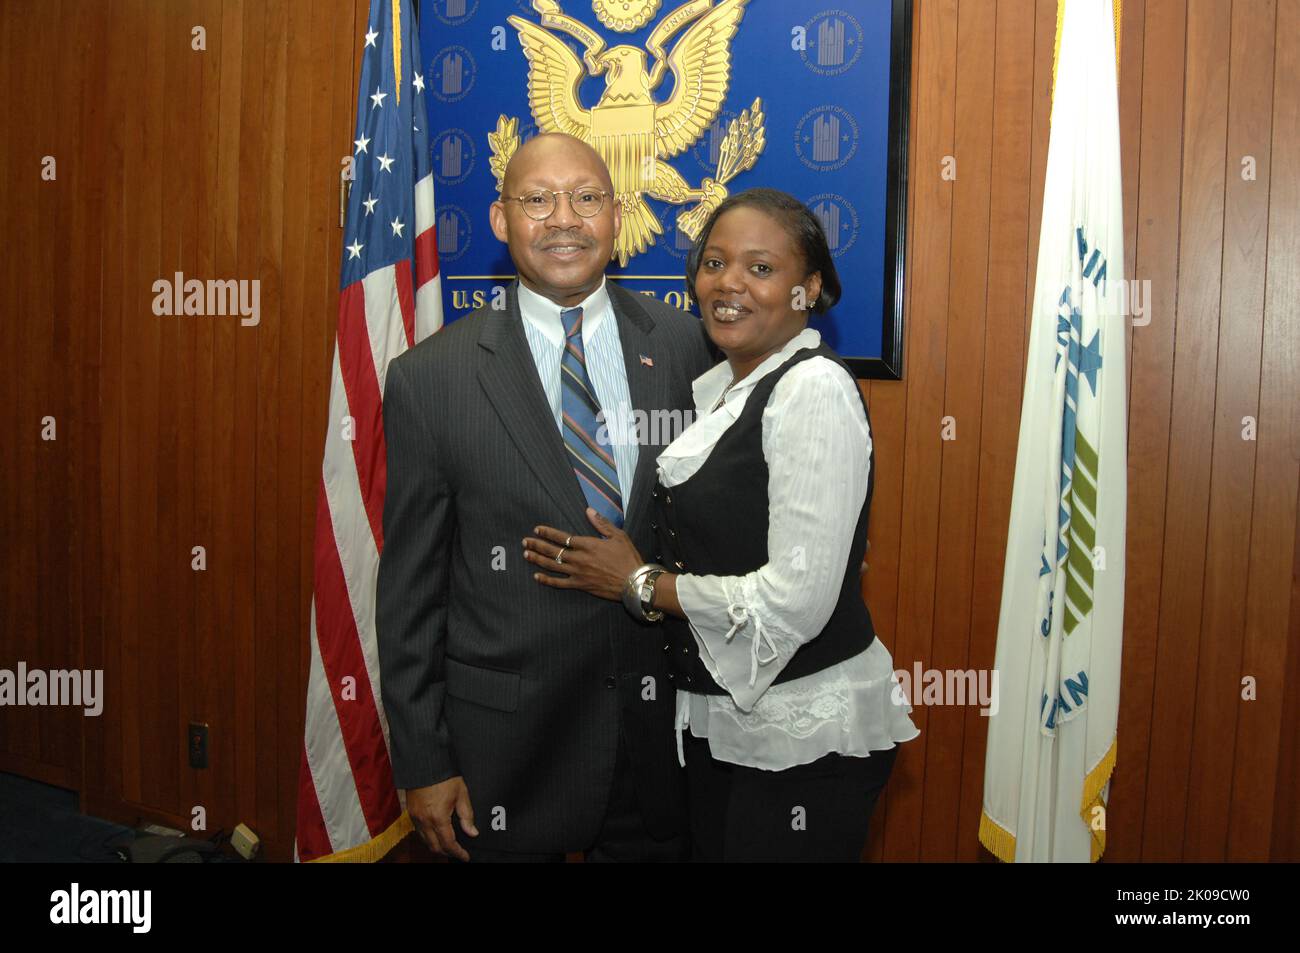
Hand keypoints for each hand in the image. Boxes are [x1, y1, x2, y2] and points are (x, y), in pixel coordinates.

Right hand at [406, 776, 477, 860]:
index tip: (465, 857)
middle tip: (458, 852)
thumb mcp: (461, 794)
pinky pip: (419, 832)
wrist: (425, 763)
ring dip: (437, 846)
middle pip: (435, 847)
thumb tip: (472, 833)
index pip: (448, 844)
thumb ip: (467, 816)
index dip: (458, 853)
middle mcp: (424, 821)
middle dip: (447, 852)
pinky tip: (436, 833)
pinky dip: (428, 837)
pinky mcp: (411, 812)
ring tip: (449, 845)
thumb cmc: (445, 776)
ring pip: (425, 841)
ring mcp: (415, 817)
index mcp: (438, 818)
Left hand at [523, 508, 643, 600]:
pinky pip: (559, 583)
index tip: (537, 529)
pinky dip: (547, 580)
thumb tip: (589, 511)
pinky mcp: (580, 585)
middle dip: (537, 545)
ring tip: (526, 554)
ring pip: (552, 565)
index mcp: (588, 545)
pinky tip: (536, 577)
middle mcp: (580, 558)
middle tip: (525, 541)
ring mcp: (578, 573)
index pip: (563, 537)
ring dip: (537, 559)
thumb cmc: (628, 558)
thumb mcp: (618, 536)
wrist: (633, 582)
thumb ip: (601, 524)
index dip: (548, 533)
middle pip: (553, 551)